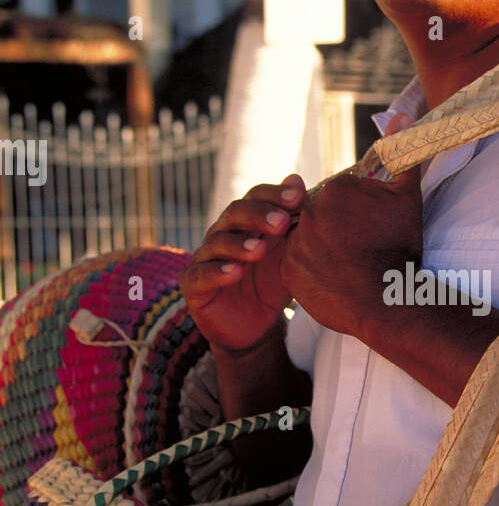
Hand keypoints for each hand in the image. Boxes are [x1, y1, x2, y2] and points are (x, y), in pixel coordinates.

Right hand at [180, 175, 305, 354]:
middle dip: (258, 215)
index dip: (274, 195)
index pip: (256, 197)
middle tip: (281, 222)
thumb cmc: (270, 284)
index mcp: (246, 221)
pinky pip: (202, 274)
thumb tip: (295, 178)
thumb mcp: (287, 254)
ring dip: (239, 244)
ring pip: (218, 242)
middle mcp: (223, 233)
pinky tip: (236, 272)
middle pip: (235, 214)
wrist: (254, 327)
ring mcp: (205, 257)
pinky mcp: (193, 284)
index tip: (299, 197)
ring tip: (260, 250)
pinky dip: (218, 271)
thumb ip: (292, 221)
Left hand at [279, 163, 422, 338]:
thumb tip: (402, 115)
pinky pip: (297, 268)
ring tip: (347, 268)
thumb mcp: (406, 197)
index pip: (341, 197)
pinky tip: (334, 281)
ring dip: (322, 251)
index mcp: (334, 190)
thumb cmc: (399, 247)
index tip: (371, 231)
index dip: (358, 215)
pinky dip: (312, 273)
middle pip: (321, 217)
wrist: (388, 299)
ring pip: (306, 241)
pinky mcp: (287, 272)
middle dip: (338, 231)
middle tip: (359, 251)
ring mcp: (295, 243)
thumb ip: (399, 155)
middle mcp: (308, 212)